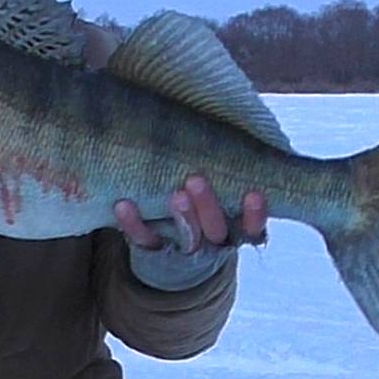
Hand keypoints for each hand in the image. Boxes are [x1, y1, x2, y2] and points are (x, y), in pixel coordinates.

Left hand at [114, 176, 267, 291]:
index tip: (255, 193)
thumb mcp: (221, 201)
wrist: (174, 258)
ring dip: (182, 216)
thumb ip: (226, 175)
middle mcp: (212, 242)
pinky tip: (123, 205)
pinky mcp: (154, 251)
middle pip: (216, 229)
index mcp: (234, 228)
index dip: (255, 213)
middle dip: (207, 205)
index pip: (252, 226)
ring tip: (174, 195)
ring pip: (187, 238)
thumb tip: (232, 120)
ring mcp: (184, 250)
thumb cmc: (202, 211)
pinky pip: (145, 240)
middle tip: (196, 180)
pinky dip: (134, 224)